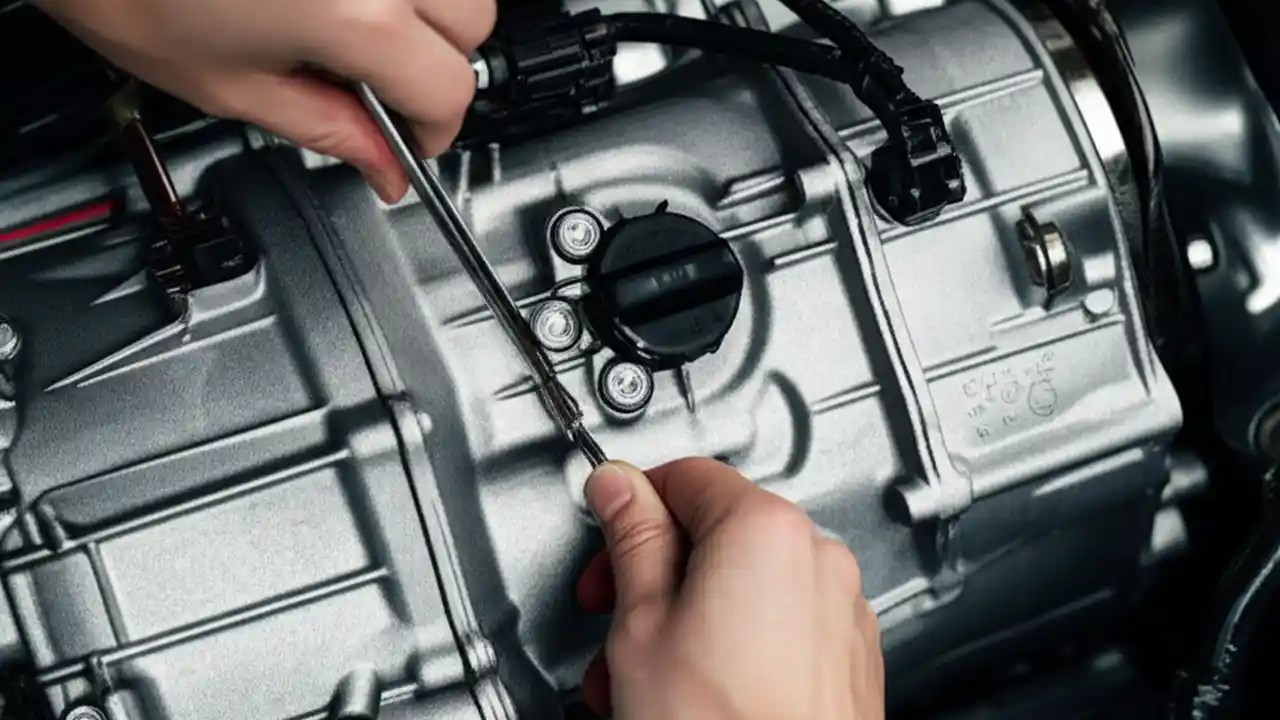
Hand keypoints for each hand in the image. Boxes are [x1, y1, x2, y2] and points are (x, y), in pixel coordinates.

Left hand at [34, 0, 496, 201]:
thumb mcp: (232, 88)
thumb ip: (329, 129)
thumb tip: (383, 167)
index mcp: (357, 13)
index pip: (449, 89)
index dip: (433, 131)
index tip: (409, 140)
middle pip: (474, 22)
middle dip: (440, 65)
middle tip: (383, 87)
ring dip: (429, 12)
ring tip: (361, 28)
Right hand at [577, 458, 884, 718]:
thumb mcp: (641, 623)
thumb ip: (630, 539)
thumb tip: (618, 488)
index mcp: (765, 529)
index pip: (685, 476)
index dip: (631, 505)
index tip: (604, 532)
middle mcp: (817, 556)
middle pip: (717, 529)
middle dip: (654, 571)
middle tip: (612, 612)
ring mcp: (841, 608)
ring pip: (745, 582)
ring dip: (686, 613)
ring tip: (643, 672)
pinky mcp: (848, 656)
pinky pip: (781, 622)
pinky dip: (734, 641)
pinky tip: (694, 689)